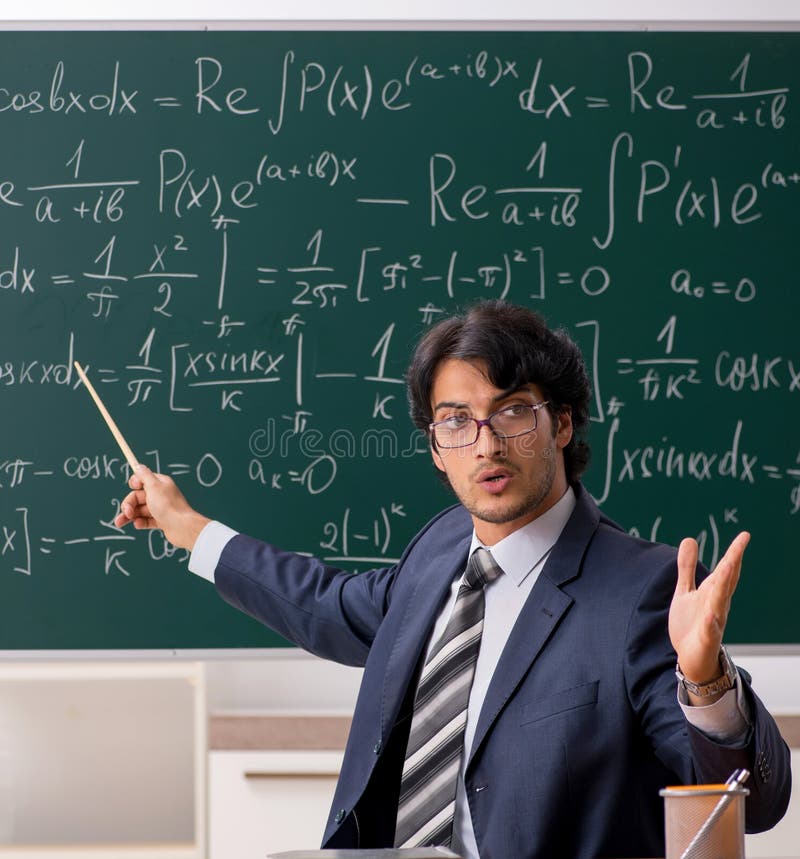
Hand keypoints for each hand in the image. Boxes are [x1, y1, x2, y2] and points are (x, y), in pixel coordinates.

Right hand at [114, 465, 209, 550]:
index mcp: (160, 484)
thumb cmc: (168, 505)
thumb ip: (144, 475)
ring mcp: (160, 509)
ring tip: (119, 523)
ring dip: (128, 516)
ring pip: (139, 510)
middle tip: (127, 512)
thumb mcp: (154, 486)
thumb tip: (138, 466)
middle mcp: (160, 495)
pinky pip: (146, 521)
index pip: (142, 480)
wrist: (182, 527)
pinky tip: (138, 524)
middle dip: (128, 505)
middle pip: (137, 497)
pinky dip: (140, 522)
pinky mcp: (161, 521)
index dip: (135, 484)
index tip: (133, 487)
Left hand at [669, 531, 749, 698]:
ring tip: (727, 567)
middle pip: (726, 582)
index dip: (734, 553)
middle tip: (741, 544)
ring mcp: (713, 622)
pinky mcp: (706, 639)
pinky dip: (711, 623)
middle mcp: (717, 605)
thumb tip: (690, 539)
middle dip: (733, 563)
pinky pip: (710, 631)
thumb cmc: (691, 624)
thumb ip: (687, 567)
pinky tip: (711, 614)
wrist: (691, 659)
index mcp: (712, 592)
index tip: (744, 535)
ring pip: (720, 602)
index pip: (726, 570)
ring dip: (724, 586)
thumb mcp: (685, 591)